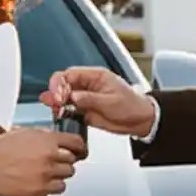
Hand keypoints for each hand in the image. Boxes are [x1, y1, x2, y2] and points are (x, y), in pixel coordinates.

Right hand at [0, 127, 85, 195]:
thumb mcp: (26, 132)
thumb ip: (45, 137)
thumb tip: (58, 141)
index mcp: (47, 139)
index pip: (76, 143)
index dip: (78, 147)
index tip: (78, 150)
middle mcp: (49, 156)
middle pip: (72, 160)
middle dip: (66, 161)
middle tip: (56, 162)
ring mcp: (46, 174)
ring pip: (68, 175)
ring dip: (60, 174)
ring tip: (47, 172)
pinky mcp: (40, 190)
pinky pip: (59, 189)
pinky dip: (54, 186)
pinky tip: (43, 182)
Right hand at [39, 66, 155, 137]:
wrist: (140, 121)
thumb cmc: (132, 106)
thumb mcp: (111, 101)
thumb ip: (90, 99)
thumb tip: (74, 97)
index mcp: (95, 76)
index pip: (70, 74)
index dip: (61, 83)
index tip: (60, 95)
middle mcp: (87, 86)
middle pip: (64, 84)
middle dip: (56, 93)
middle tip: (55, 103)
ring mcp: (85, 99)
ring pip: (64, 97)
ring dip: (57, 102)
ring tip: (55, 109)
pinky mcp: (84, 111)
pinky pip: (69, 109)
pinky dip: (62, 112)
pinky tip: (59, 114)